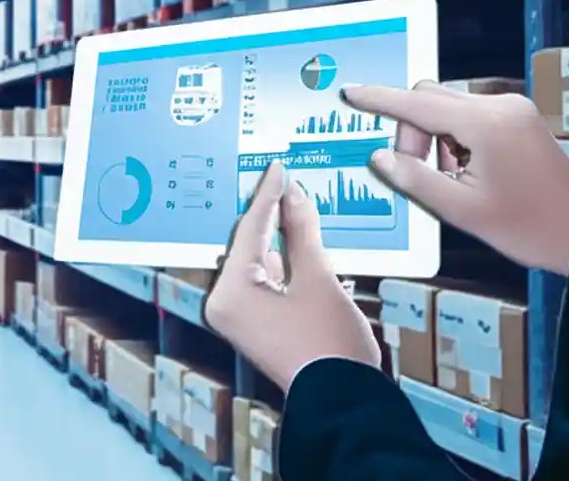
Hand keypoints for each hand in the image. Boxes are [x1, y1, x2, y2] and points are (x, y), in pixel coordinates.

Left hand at [203, 163, 379, 391]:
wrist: (344, 401)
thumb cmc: (330, 346)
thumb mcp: (317, 278)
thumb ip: (302, 232)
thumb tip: (294, 195)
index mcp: (230, 293)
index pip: (249, 230)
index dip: (268, 195)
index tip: (278, 168)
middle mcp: (224, 304)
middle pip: (248, 245)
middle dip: (270, 214)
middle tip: (286, 181)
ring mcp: (238, 318)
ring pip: (257, 263)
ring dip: (277, 237)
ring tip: (295, 203)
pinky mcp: (254, 326)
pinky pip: (264, 282)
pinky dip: (282, 262)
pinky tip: (299, 240)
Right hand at [343, 81, 568, 275]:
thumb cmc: (531, 227)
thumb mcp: (461, 210)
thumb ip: (414, 179)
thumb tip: (381, 157)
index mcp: (487, 125)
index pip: (417, 104)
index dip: (379, 100)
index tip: (350, 94)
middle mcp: (501, 107)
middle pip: (430, 100)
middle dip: (412, 134)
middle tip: (416, 173)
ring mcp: (512, 110)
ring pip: (447, 108)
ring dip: (434, 139)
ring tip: (450, 181)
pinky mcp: (517, 119)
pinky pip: (468, 117)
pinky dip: (454, 140)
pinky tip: (465, 173)